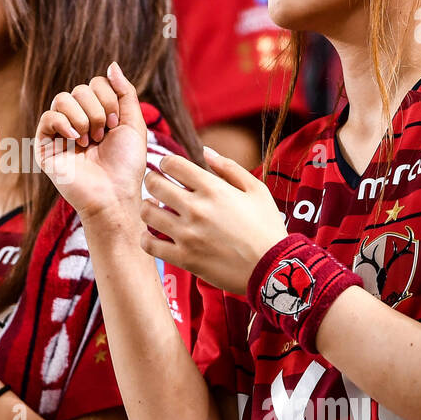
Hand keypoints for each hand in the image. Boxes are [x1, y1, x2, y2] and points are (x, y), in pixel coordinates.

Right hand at [35, 62, 147, 225]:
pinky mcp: (46, 146)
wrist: (114, 195)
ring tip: (89, 140)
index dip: (108, 98)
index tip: (115, 124)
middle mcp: (77, 121)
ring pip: (63, 98)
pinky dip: (64, 123)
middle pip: (80, 89)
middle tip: (102, 136)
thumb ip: (125, 92)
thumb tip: (112, 64)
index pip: (95, 83)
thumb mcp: (133, 123)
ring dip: (82, 117)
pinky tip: (76, 140)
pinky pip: (49, 117)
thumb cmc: (126, 166)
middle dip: (97, 110)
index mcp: (96, 114)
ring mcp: (60, 133)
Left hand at [140, 146, 287, 295]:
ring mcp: (187, 235)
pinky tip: (155, 235)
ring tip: (156, 209)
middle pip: (154, 185)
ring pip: (147, 213)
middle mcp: (196, 209)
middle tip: (158, 186)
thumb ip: (228, 167)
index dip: (166, 162)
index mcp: (213, 189)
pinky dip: (147, 238)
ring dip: (148, 208)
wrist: (273, 268)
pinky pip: (150, 245)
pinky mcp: (184, 258)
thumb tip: (205, 151)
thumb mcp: (256, 190)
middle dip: (153, 181)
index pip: (172, 163)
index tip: (169, 169)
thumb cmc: (267, 227)